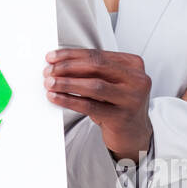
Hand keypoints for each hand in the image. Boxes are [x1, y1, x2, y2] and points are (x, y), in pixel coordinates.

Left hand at [44, 49, 151, 163]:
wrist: (133, 133)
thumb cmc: (119, 104)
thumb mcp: (110, 83)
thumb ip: (92, 71)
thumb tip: (59, 64)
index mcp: (133, 65)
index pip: (97, 54)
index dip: (71, 55)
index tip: (53, 57)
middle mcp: (136, 80)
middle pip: (96, 66)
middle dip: (68, 67)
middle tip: (49, 71)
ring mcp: (131, 99)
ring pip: (94, 86)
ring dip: (67, 83)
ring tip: (50, 83)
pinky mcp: (121, 117)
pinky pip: (90, 106)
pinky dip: (70, 101)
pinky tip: (57, 98)